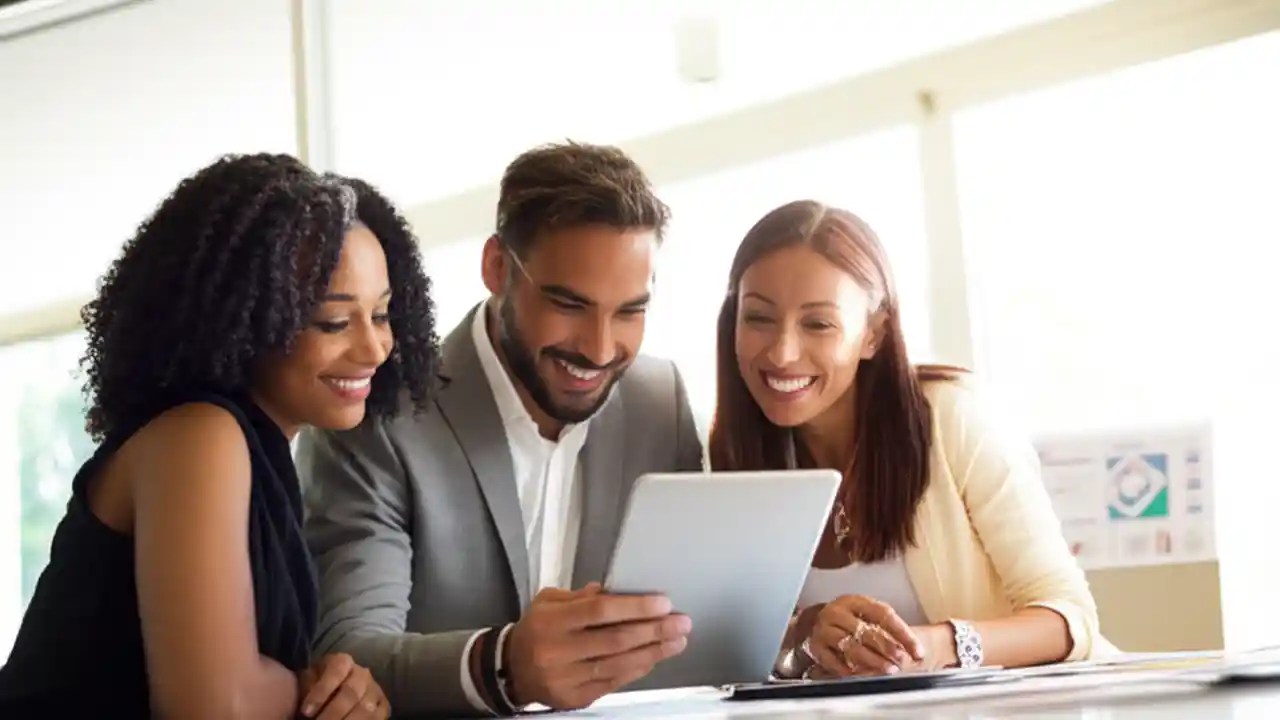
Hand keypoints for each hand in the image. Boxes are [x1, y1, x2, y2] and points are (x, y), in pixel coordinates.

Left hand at [297, 653, 388, 719]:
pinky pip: (377, 718)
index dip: (321, 692)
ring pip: (366, 709)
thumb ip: (308, 687)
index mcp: (342, 662)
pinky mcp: (383, 706)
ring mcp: (375, 690)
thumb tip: (308, 706)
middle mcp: (362, 673)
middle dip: (333, 713)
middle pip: (351, 692)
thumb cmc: (315, 688)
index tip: (305, 712)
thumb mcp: (308, 682)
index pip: (336, 671)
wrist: (331, 695)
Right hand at [505, 582, 691, 709]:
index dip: (635, 607)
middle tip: (682, 622)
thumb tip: (617, 589)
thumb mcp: (549, 603)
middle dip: (654, 630)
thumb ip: (582, 596)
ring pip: (619, 664)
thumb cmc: (536, 629)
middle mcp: (559, 651)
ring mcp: (567, 678)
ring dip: (653, 652)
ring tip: (677, 641)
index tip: (663, 602)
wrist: (511, 669)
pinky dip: (638, 669)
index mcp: (552, 621)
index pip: (600, 611)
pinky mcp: (575, 698)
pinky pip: (614, 681)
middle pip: (616, 640)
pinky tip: (655, 657)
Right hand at [806, 595, 923, 676]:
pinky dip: (850, 670)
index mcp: (855, 601)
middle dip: (888, 648)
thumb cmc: (848, 621)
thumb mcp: (866, 616)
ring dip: (872, 661)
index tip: (917, 650)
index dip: (903, 634)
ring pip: (851, 646)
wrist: (814, 623)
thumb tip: (914, 651)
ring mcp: (824, 629)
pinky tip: (863, 675)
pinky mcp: (815, 647)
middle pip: (866, 631)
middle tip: (902, 661)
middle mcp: (837, 612)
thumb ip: (887, 629)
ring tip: (888, 669)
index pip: (884, 615)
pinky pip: (834, 662)